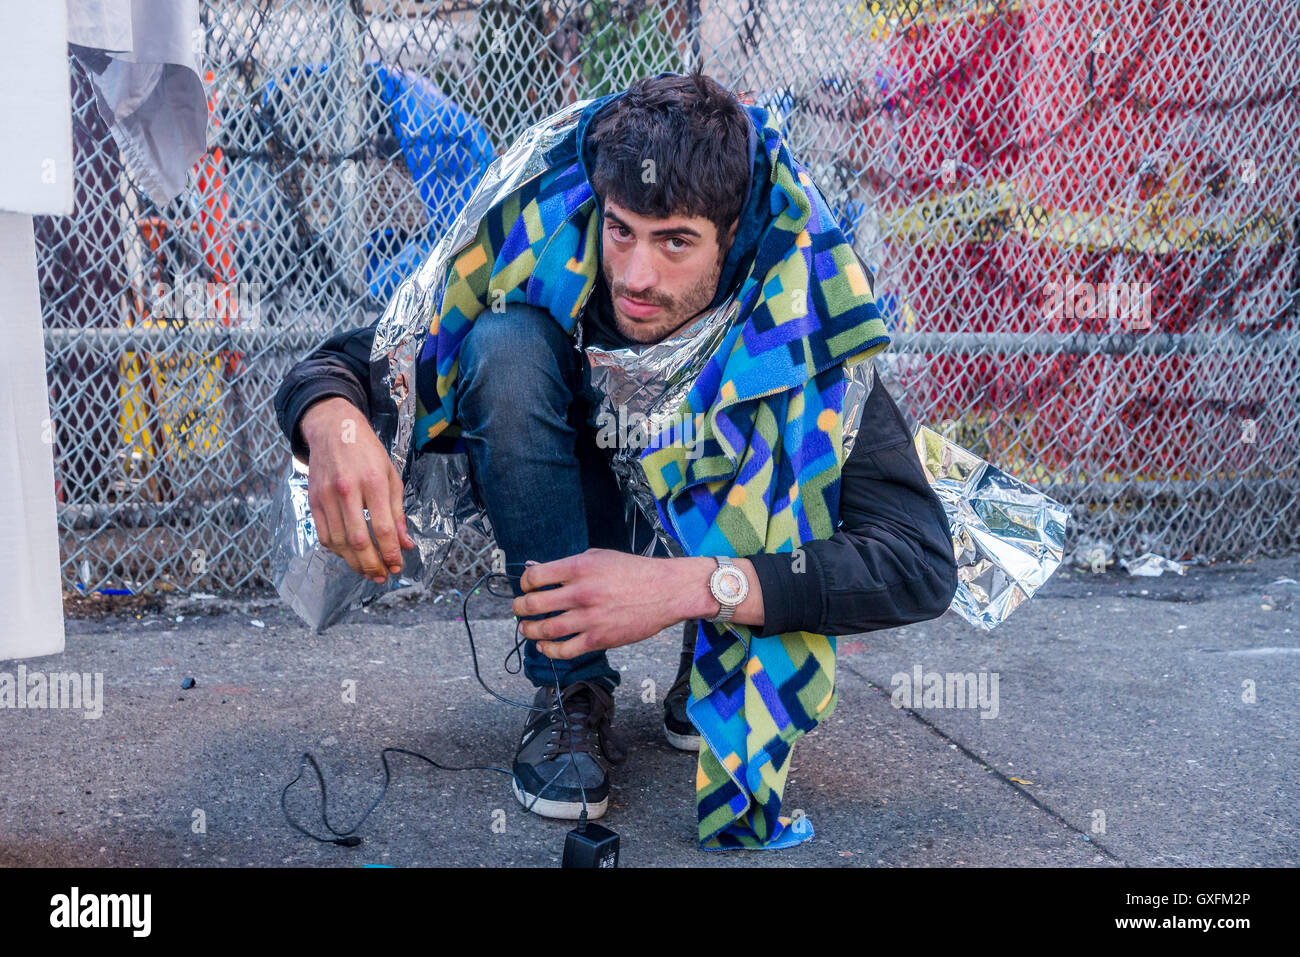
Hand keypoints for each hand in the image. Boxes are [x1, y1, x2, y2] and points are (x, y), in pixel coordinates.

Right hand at [300, 396, 414, 582]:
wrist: (334, 430)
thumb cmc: (367, 452)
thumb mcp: (391, 476)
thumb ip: (397, 512)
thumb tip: (405, 544)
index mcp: (373, 482)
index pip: (382, 527)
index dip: (391, 552)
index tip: (398, 565)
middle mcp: (347, 490)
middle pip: (358, 540)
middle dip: (372, 564)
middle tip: (383, 576)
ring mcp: (326, 496)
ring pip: (339, 542)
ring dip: (354, 562)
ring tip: (369, 571)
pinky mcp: (313, 500)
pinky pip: (324, 535)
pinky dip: (337, 550)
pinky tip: (349, 554)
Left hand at [511, 548, 763, 659]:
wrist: (666, 591)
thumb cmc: (633, 571)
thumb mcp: (598, 556)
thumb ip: (566, 564)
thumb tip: (536, 568)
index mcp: (579, 568)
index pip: (534, 576)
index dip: (524, 582)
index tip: (526, 586)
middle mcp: (581, 593)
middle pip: (532, 604)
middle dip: (520, 608)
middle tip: (519, 609)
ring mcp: (589, 618)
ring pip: (544, 630)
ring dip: (529, 630)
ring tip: (526, 628)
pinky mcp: (599, 639)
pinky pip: (564, 651)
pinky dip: (548, 650)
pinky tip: (544, 645)